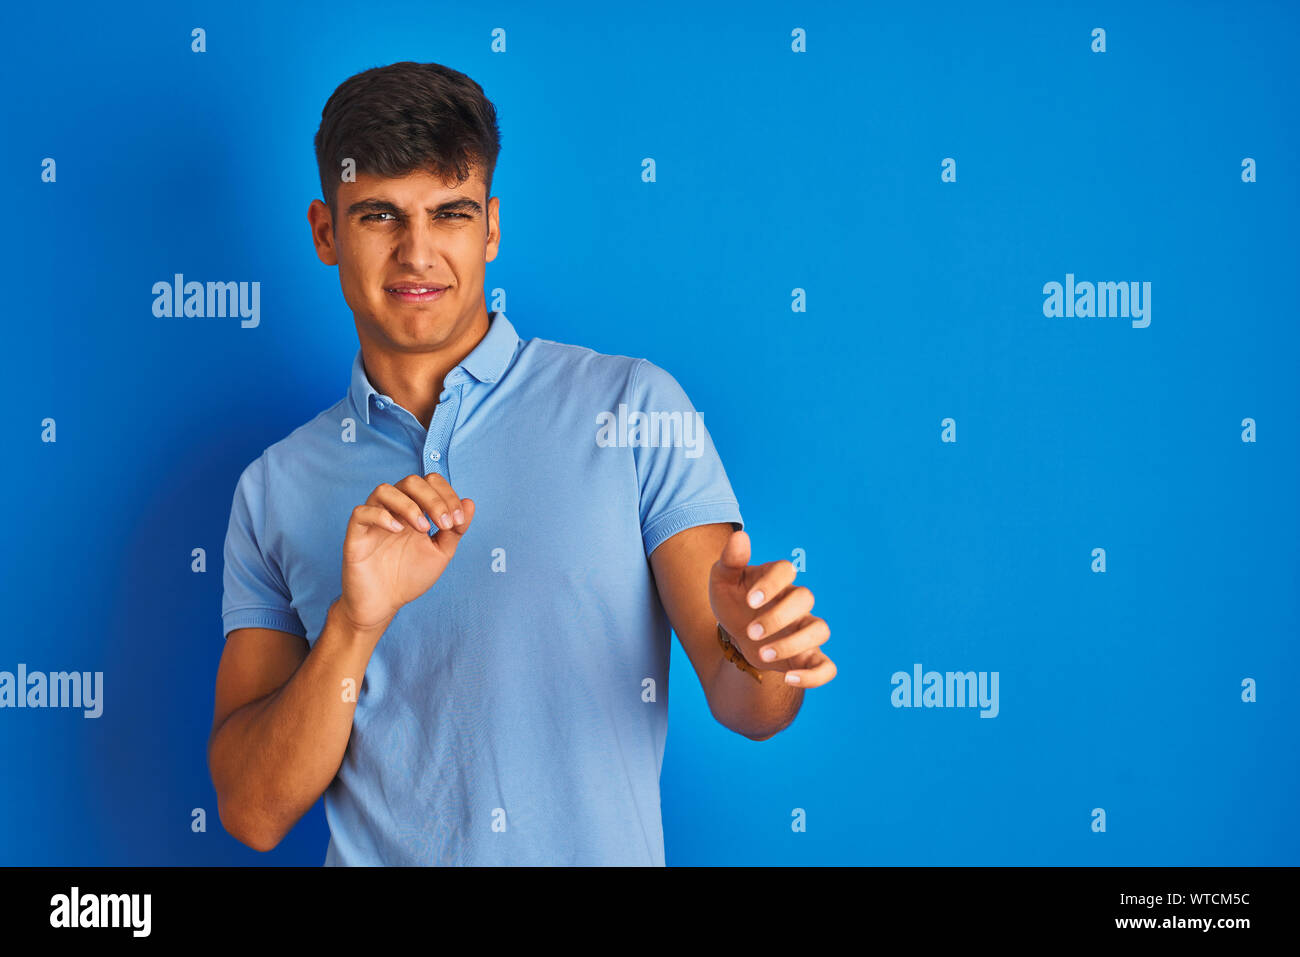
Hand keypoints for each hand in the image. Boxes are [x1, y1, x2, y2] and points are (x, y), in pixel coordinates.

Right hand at [337, 472, 474, 633]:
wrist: (384, 604)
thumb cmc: (410, 576)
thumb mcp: (440, 553)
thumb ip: (455, 530)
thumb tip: (469, 503)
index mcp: (415, 509)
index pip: (430, 483)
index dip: (447, 495)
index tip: (457, 521)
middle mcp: (394, 509)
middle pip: (411, 481)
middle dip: (433, 499)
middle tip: (444, 524)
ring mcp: (374, 520)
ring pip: (385, 490)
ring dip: (410, 505)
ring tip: (423, 528)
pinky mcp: (356, 534)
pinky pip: (361, 512)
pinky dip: (381, 516)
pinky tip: (398, 530)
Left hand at [708, 529, 835, 687]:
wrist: (736, 635)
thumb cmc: (733, 603)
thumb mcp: (723, 582)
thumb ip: (730, 561)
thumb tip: (740, 537)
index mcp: (777, 580)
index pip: (786, 570)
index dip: (771, 584)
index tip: (749, 601)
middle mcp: (796, 602)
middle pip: (805, 598)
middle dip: (777, 617)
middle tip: (750, 632)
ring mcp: (804, 629)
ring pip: (820, 630)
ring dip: (792, 644)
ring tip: (762, 655)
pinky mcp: (807, 657)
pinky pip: (826, 667)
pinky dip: (814, 676)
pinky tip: (788, 678)